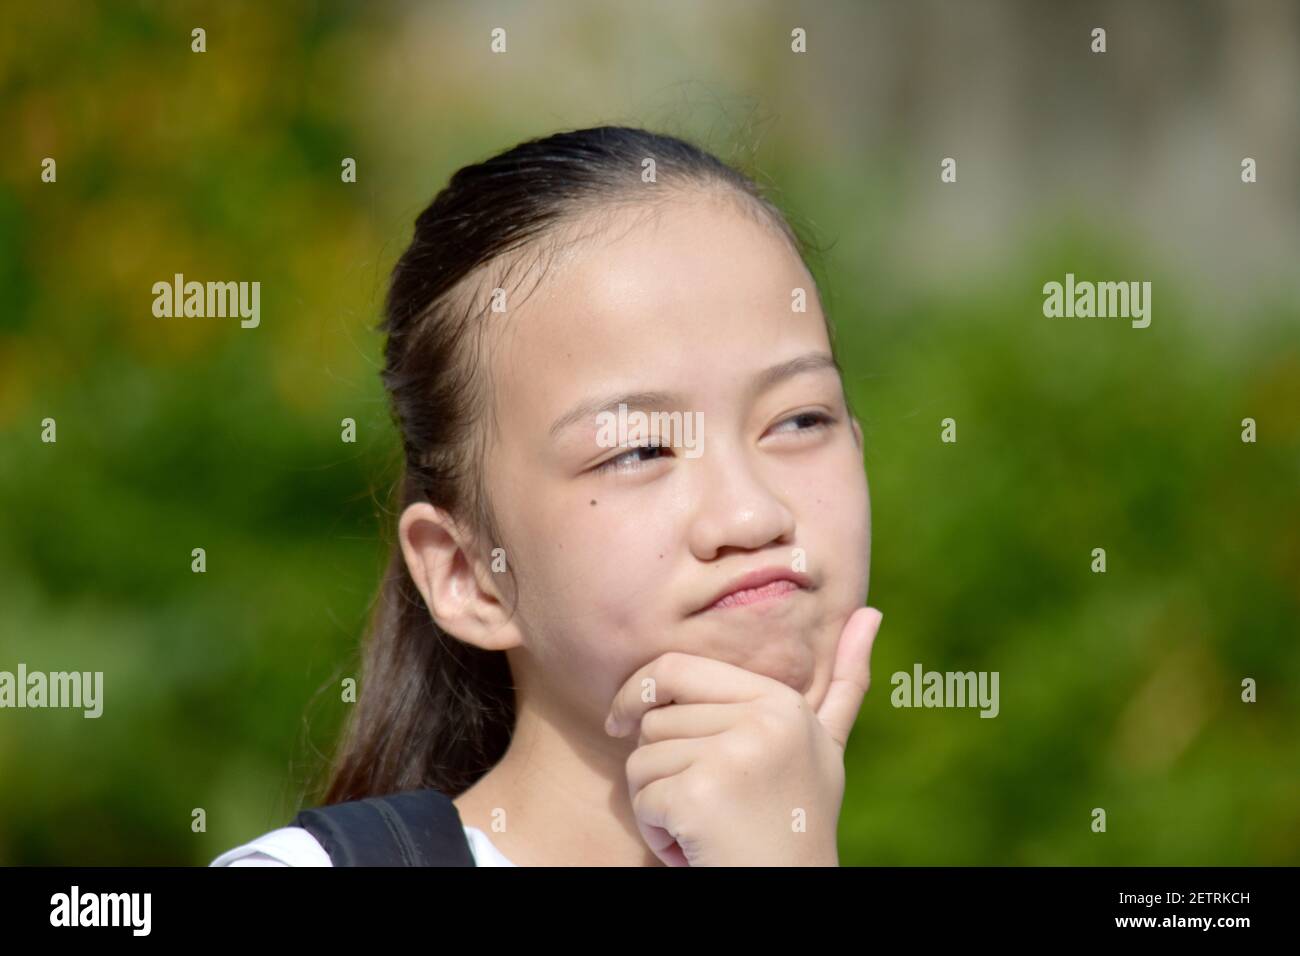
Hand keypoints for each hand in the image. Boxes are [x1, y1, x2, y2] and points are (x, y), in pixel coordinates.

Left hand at [604, 606, 882, 865]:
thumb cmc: (800, 819)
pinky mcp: (703, 795)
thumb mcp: (825, 746)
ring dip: (657, 802)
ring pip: (642, 758)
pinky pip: (643, 798)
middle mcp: (763, 721)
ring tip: (704, 825)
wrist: (794, 891)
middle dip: (661, 766)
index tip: (618, 721)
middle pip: (655, 719)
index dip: (638, 693)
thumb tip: (870, 610)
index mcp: (781, 701)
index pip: (677, 668)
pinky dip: (657, 832)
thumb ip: (844, 682)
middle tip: (702, 801)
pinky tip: (695, 848)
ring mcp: (734, 756)